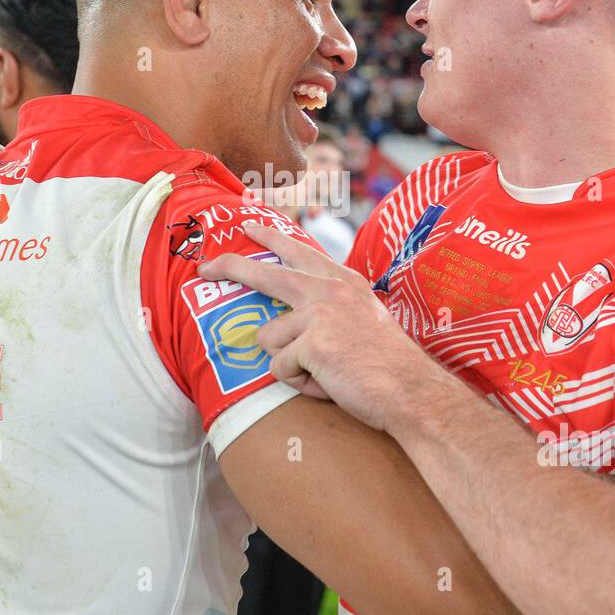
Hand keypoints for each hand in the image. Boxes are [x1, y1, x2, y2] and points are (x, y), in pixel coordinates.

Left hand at [197, 222, 437, 430]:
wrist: (410, 389)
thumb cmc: (386, 364)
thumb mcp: (364, 318)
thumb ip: (332, 308)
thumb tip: (293, 316)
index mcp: (343, 281)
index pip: (299, 251)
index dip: (269, 237)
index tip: (248, 225)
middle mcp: (329, 290)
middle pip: (265, 273)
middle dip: (230, 267)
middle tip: (204, 267)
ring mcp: (319, 314)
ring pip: (268, 338)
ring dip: (289, 363)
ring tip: (325, 371)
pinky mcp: (311, 343)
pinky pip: (279, 368)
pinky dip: (299, 382)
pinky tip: (329, 383)